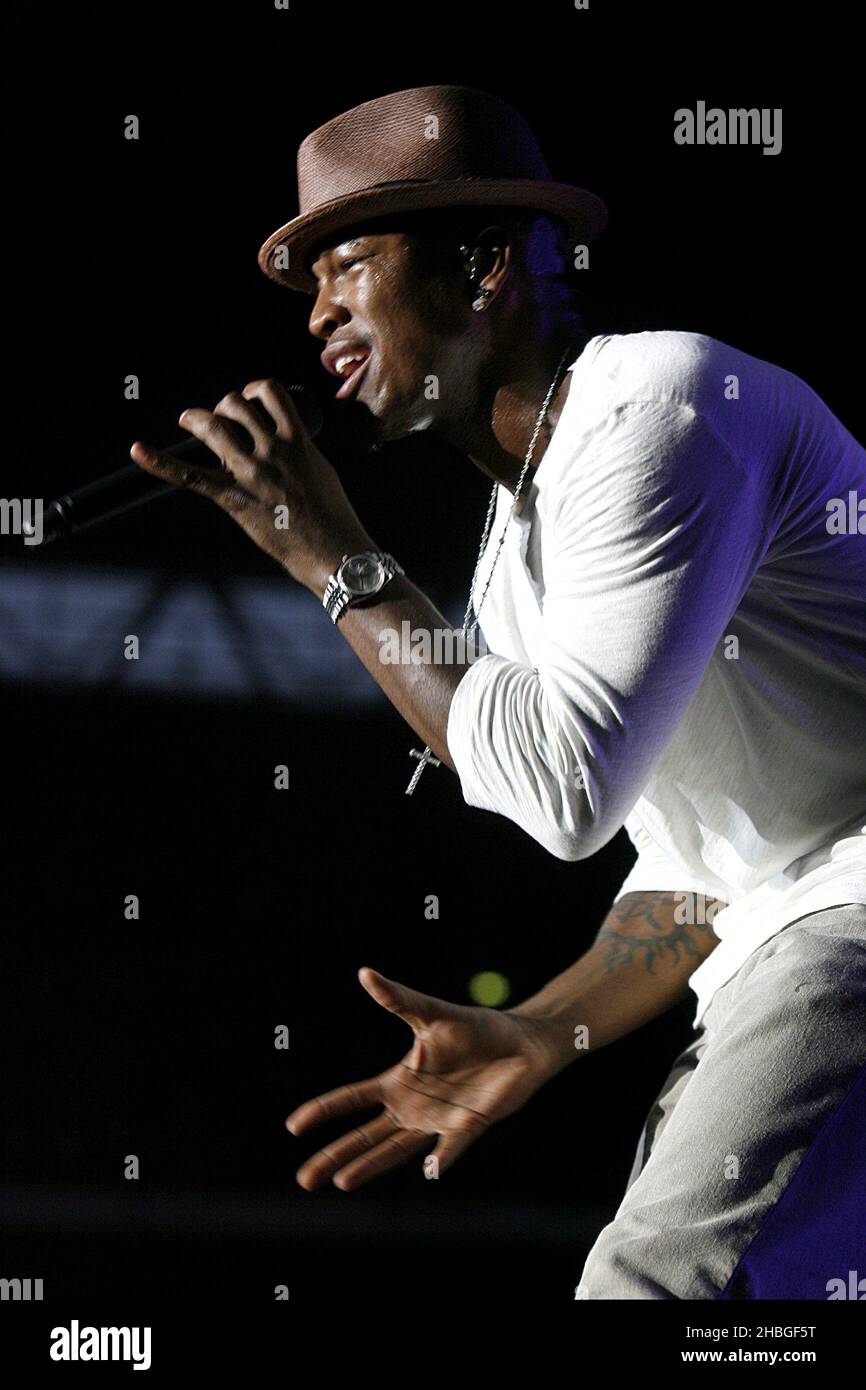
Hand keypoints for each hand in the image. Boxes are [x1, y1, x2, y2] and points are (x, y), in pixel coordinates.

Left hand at [129, 379, 374, 590]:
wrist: (334, 553)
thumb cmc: (333, 517)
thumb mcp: (321, 471)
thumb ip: (300, 451)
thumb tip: (286, 439)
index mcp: (298, 441)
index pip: (270, 392)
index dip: (254, 390)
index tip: (250, 402)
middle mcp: (273, 450)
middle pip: (236, 404)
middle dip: (222, 406)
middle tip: (218, 420)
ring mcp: (252, 473)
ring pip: (213, 425)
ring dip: (195, 418)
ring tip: (188, 421)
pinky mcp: (234, 499)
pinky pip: (191, 477)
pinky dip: (159, 463)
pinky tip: (138, 450)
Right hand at [285, 967, 560, 1190]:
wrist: (521, 1044)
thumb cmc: (476, 1028)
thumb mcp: (432, 1012)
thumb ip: (398, 998)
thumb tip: (365, 972)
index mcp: (399, 1080)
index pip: (353, 1098)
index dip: (324, 1111)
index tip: (293, 1126)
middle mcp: (413, 1106)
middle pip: (366, 1135)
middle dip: (334, 1155)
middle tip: (303, 1180)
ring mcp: (438, 1120)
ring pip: (395, 1150)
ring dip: (370, 1165)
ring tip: (341, 1183)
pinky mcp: (468, 1126)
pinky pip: (451, 1146)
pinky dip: (440, 1158)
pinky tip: (428, 1170)